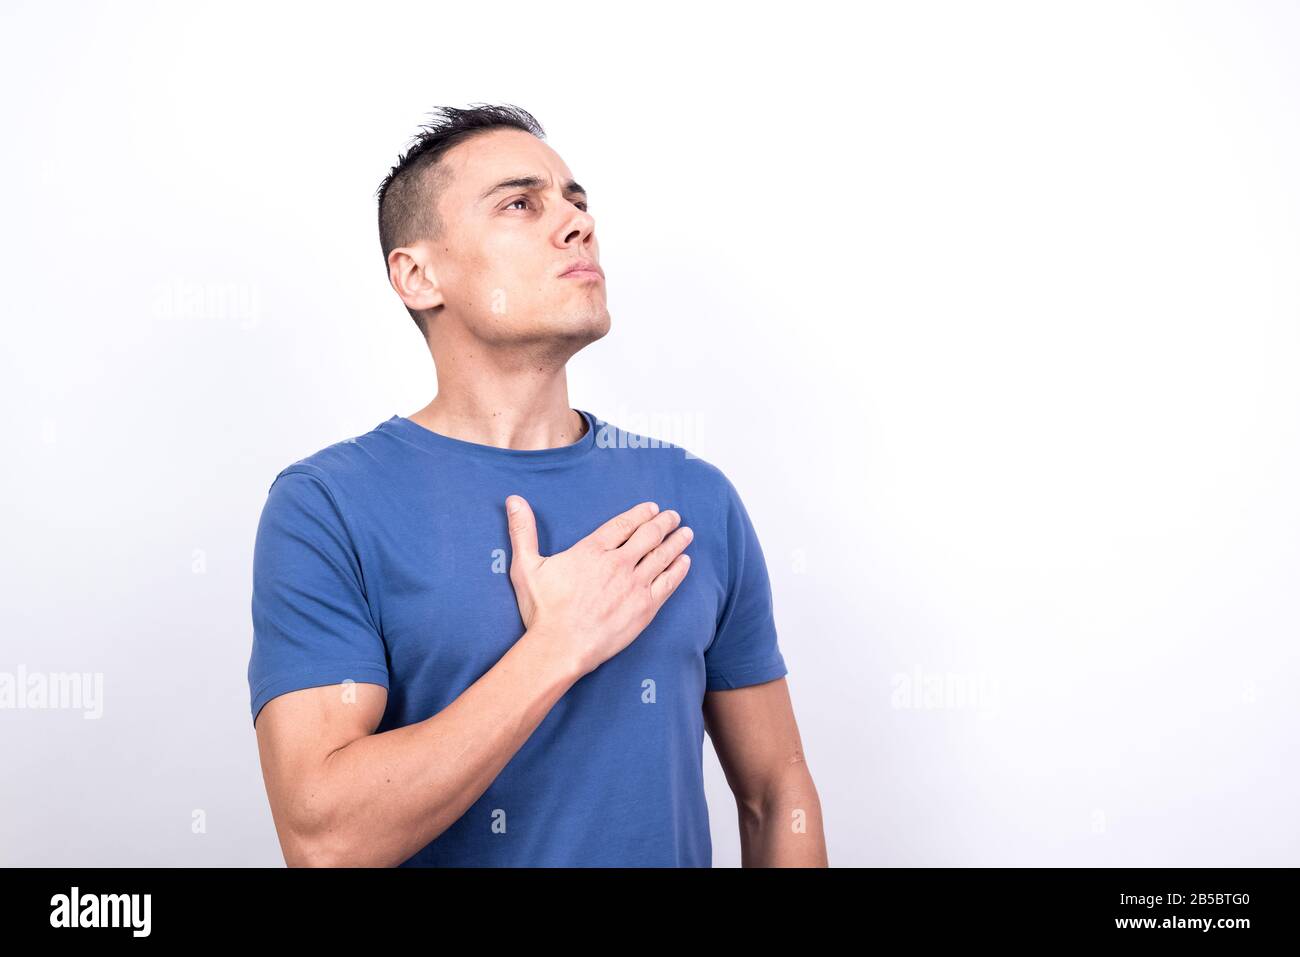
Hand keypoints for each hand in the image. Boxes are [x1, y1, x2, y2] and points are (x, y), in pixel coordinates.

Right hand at [505, 496, 693, 676]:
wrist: (560, 647)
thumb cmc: (542, 610)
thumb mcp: (526, 566)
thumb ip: (522, 531)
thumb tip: (513, 500)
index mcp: (593, 550)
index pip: (623, 524)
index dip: (640, 514)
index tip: (652, 508)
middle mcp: (618, 563)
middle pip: (648, 536)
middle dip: (663, 523)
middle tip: (674, 516)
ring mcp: (634, 585)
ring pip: (662, 556)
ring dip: (676, 541)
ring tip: (686, 532)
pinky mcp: (645, 607)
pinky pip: (668, 583)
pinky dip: (678, 570)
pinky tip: (685, 562)